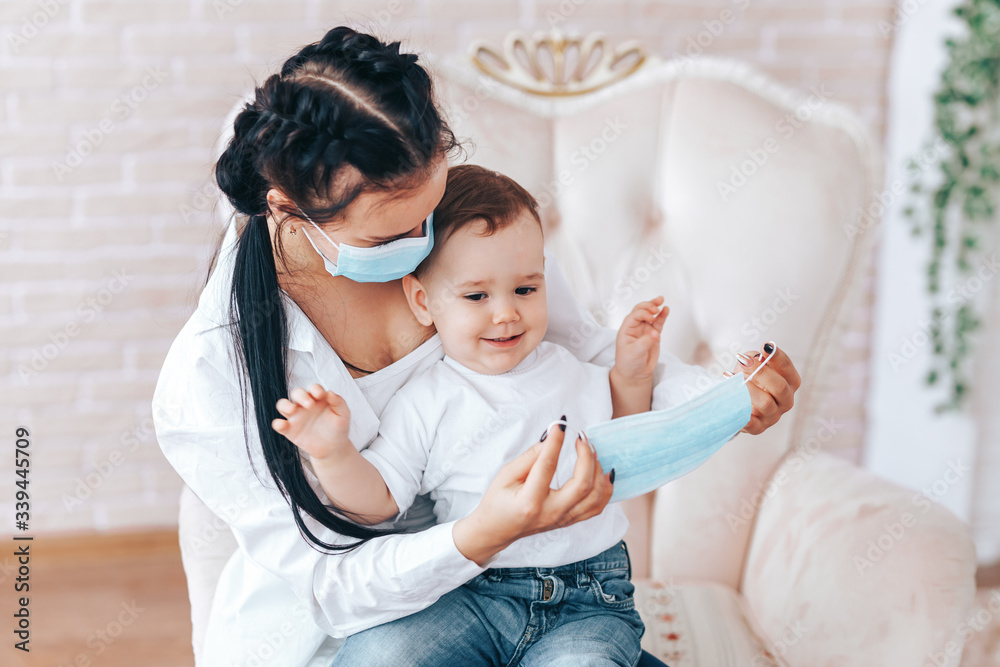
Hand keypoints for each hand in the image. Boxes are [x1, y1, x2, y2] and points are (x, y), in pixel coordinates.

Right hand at [272, 383, 351, 459]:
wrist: (333, 448)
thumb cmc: (338, 428)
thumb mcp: (343, 414)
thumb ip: (338, 402)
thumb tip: (330, 392)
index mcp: (318, 399)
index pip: (313, 388)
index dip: (315, 389)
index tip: (320, 395)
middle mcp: (305, 405)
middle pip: (297, 393)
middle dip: (301, 396)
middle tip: (310, 404)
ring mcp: (296, 417)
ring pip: (283, 405)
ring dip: (285, 405)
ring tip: (292, 410)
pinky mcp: (289, 430)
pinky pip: (278, 424)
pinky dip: (277, 423)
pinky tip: (283, 425)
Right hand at [453, 419, 613, 565]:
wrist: (497, 530)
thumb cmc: (498, 501)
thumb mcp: (506, 475)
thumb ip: (530, 456)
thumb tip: (551, 437)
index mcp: (530, 502)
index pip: (548, 466)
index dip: (556, 442)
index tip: (561, 424)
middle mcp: (551, 513)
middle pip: (582, 484)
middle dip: (586, 456)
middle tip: (581, 437)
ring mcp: (563, 519)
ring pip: (595, 497)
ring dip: (598, 470)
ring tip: (591, 451)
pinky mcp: (569, 520)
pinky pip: (596, 507)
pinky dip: (605, 488)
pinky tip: (605, 472)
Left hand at [614, 296, 668, 381]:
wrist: (635, 374)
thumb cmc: (628, 363)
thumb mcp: (634, 353)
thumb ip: (645, 342)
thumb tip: (655, 333)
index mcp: (626, 329)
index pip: (634, 316)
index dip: (642, 313)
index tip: (651, 317)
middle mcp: (635, 327)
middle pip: (640, 311)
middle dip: (648, 306)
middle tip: (656, 307)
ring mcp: (645, 330)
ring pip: (650, 315)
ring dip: (655, 306)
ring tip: (661, 300)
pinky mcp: (654, 335)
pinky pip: (658, 323)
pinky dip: (662, 316)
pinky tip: (666, 309)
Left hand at [726, 343, 800, 434]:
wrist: (738, 400)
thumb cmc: (749, 378)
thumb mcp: (752, 363)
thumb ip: (754, 358)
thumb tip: (752, 359)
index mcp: (790, 382)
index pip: (787, 369)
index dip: (777, 357)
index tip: (764, 346)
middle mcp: (786, 400)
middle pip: (780, 387)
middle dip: (761, 372)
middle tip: (744, 361)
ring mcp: (773, 415)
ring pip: (765, 403)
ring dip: (748, 389)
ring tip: (733, 379)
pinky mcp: (759, 428)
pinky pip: (752, 424)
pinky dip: (744, 414)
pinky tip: (734, 401)